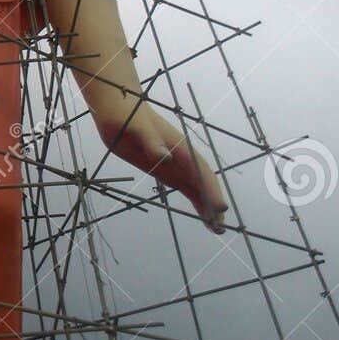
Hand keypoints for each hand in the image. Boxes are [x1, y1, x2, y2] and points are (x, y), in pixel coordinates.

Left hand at [94, 101, 228, 234]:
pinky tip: (203, 217)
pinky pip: (186, 188)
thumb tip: (165, 157)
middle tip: (220, 228)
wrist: (118, 110)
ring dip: (207, 207)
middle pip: (203, 182)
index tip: (220, 208)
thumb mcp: (136, 128)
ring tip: (216, 230)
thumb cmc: (127, 115)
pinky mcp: (166, 171)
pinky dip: (196, 202)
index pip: (200, 170)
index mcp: (179, 146)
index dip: (210, 189)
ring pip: (197, 188)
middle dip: (213, 203)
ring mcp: (176, 165)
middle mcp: (182, 157)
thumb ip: (151, 142)